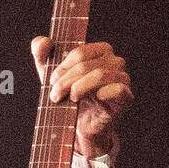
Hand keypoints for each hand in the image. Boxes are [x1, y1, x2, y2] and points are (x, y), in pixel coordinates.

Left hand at [31, 36, 132, 153]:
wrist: (80, 126)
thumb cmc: (69, 97)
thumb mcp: (51, 75)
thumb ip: (42, 54)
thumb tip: (43, 41)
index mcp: (100, 51)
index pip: (80, 52)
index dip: (63, 67)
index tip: (52, 81)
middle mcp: (115, 61)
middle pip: (86, 65)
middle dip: (66, 81)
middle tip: (55, 94)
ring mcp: (123, 79)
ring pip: (100, 75)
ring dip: (78, 88)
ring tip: (69, 99)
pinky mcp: (126, 98)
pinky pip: (118, 89)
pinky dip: (103, 93)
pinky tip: (94, 99)